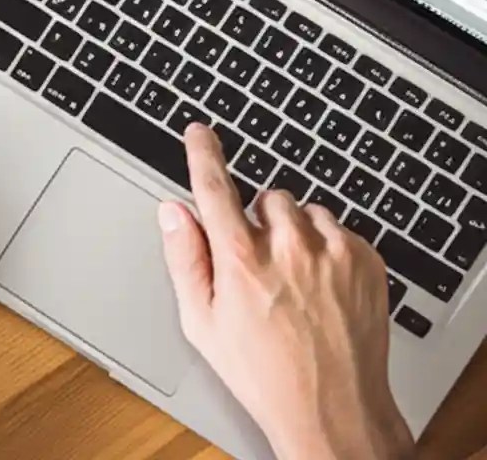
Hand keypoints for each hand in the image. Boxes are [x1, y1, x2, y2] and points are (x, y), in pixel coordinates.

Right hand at [159, 124, 413, 458]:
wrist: (332, 407)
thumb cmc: (263, 373)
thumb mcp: (202, 323)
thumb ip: (184, 258)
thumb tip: (172, 212)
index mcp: (241, 262)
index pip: (215, 188)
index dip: (203, 153)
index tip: (199, 133)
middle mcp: (289, 249)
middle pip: (265, 197)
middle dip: (257, 219)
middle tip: (257, 261)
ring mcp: (333, 252)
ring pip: (304, 211)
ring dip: (294, 231)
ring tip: (292, 278)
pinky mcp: (366, 259)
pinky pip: (339, 229)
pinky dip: (326, 246)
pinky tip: (319, 284)